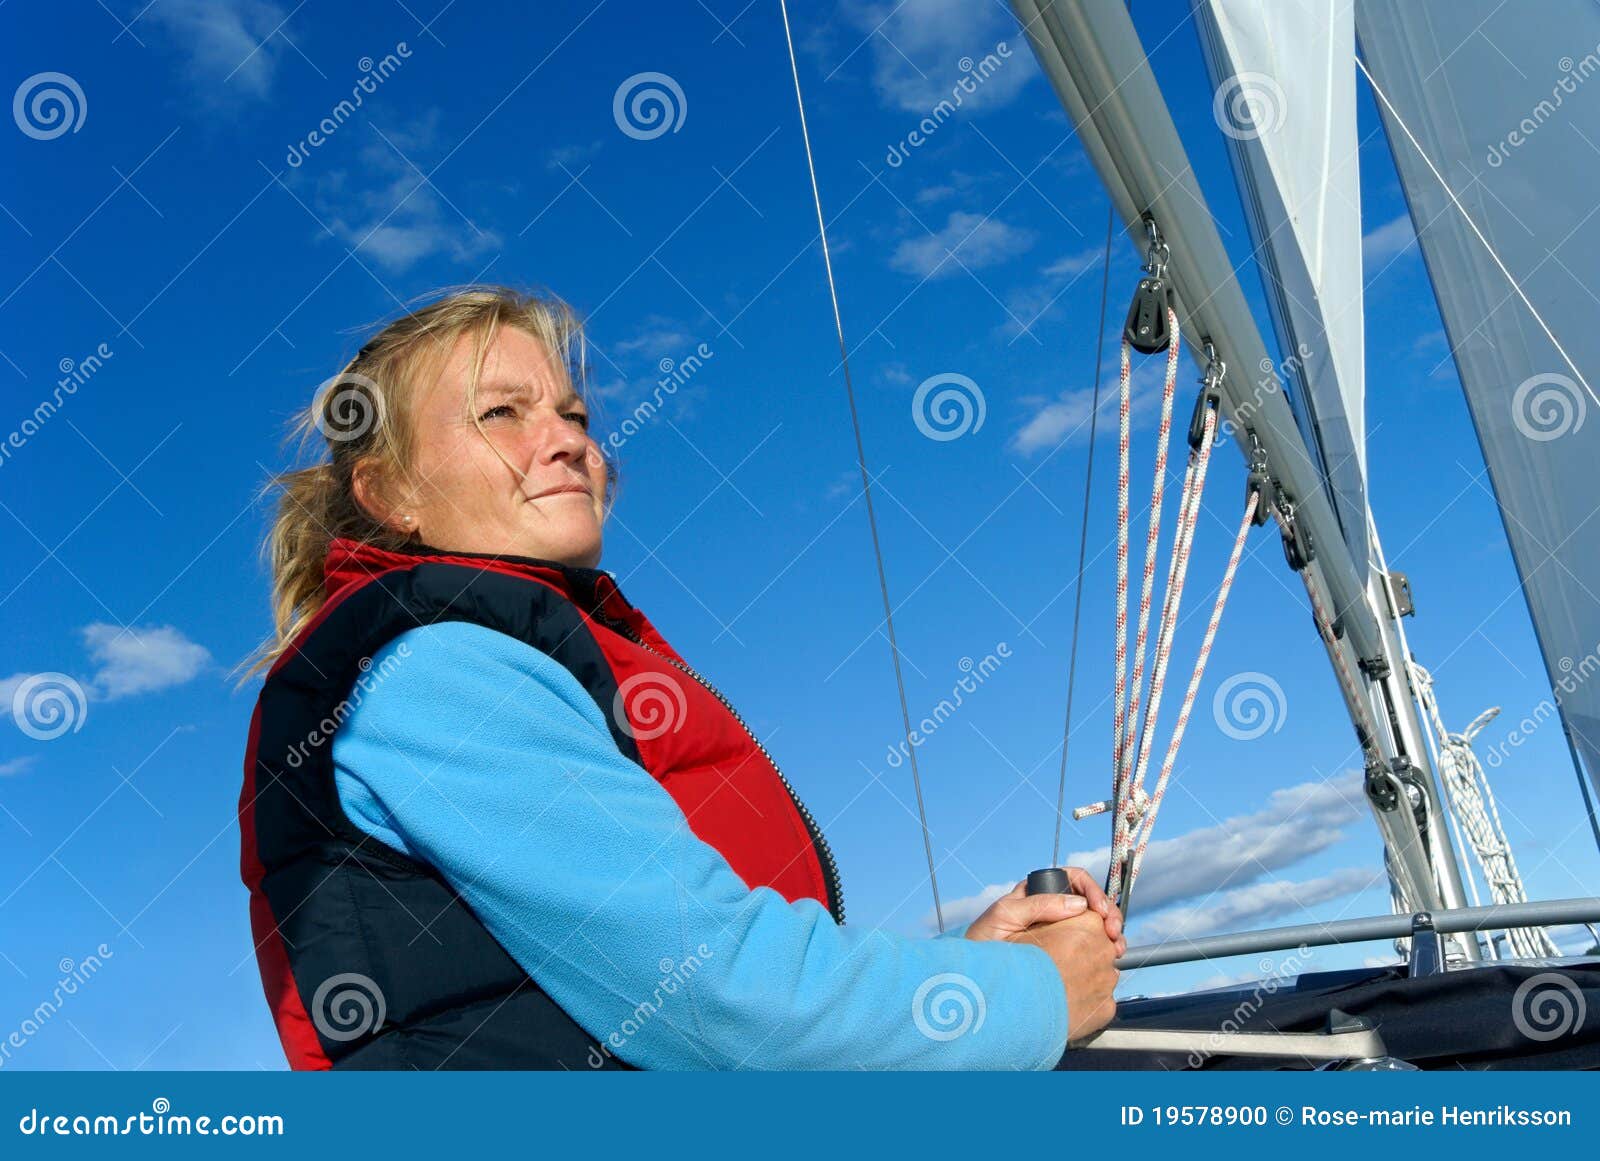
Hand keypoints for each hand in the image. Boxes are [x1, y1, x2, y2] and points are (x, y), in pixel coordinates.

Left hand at [963, 869, 1125, 956]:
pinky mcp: (1064, 952)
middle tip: (1113, 932)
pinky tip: (1109, 957)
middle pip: (1091, 902)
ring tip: (1116, 947)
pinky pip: (1089, 946)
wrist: (973, 974)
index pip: (1074, 879)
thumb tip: (1079, 904)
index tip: (1099, 911)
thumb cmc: (982, 941)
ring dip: (1111, 933)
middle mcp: (1051, 909)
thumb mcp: (1005, 916)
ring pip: (1094, 924)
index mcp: (1037, 893)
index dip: (1092, 891)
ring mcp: (1059, 931)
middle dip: (1108, 913)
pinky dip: (1103, 950)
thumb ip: (1038, 905)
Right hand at [1020, 911, 1120, 1040]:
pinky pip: (1101, 997)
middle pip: (1100, 943)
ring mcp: (1107, 982)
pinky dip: (1087, 997)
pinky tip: (1065, 998)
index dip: (1081, 922)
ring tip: (1058, 980)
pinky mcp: (1106, 1009)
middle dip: (1083, 948)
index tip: (1070, 932)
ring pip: (1101, 971)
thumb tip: (1078, 903)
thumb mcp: (1012, 916)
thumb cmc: (1005, 963)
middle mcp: (1103, 952)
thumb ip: (1048, 904)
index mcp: (1086, 924)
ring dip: (1085, 973)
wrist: (1007, 1011)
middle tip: (1058, 957)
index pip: (1095, 916)